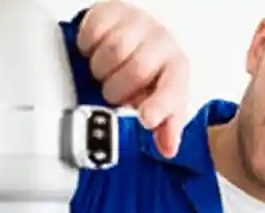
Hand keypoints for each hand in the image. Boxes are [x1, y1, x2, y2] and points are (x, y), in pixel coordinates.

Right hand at [77, 0, 189, 156]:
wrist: (136, 37)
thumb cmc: (149, 72)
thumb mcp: (161, 101)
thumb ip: (165, 127)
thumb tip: (167, 148)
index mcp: (176, 68)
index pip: (171, 89)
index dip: (159, 106)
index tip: (146, 118)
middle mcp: (161, 43)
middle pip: (135, 71)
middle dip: (117, 89)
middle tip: (114, 91)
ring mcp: (138, 23)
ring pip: (112, 51)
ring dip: (101, 69)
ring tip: (105, 72)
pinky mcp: (112, 10)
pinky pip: (94, 30)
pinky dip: (88, 46)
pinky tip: (95, 51)